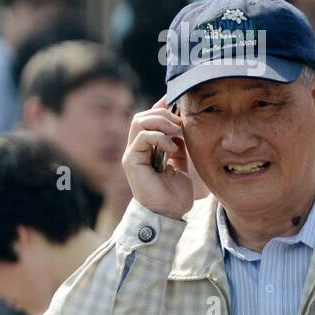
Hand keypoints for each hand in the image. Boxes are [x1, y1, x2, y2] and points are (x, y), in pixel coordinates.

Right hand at [122, 97, 193, 219]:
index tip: (176, 100)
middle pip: (142, 116)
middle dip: (163, 114)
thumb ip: (179, 145)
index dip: (161, 106)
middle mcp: (136, 148)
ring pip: (139, 121)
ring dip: (161, 122)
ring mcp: (132, 154)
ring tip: (176, 133)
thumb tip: (182, 125)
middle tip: (180, 125)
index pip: (149, 118)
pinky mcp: (131, 161)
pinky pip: (142, 137)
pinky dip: (159, 137)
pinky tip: (171, 147)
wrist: (168, 213)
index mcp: (147, 148)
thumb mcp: (182, 163)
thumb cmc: (174, 193)